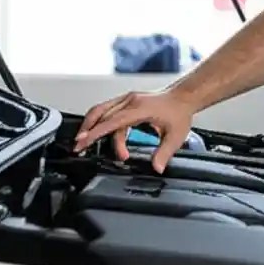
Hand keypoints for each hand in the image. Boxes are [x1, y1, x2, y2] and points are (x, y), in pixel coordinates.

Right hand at [71, 89, 197, 172]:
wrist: (183, 97)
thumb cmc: (179, 112)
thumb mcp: (175, 136)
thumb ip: (164, 153)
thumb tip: (156, 167)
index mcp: (140, 108)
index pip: (113, 121)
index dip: (97, 132)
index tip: (84, 141)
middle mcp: (131, 101)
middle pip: (102, 115)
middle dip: (88, 131)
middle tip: (79, 147)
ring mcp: (127, 99)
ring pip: (101, 110)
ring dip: (90, 124)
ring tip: (84, 141)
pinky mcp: (126, 101)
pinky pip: (106, 109)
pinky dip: (98, 120)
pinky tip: (96, 131)